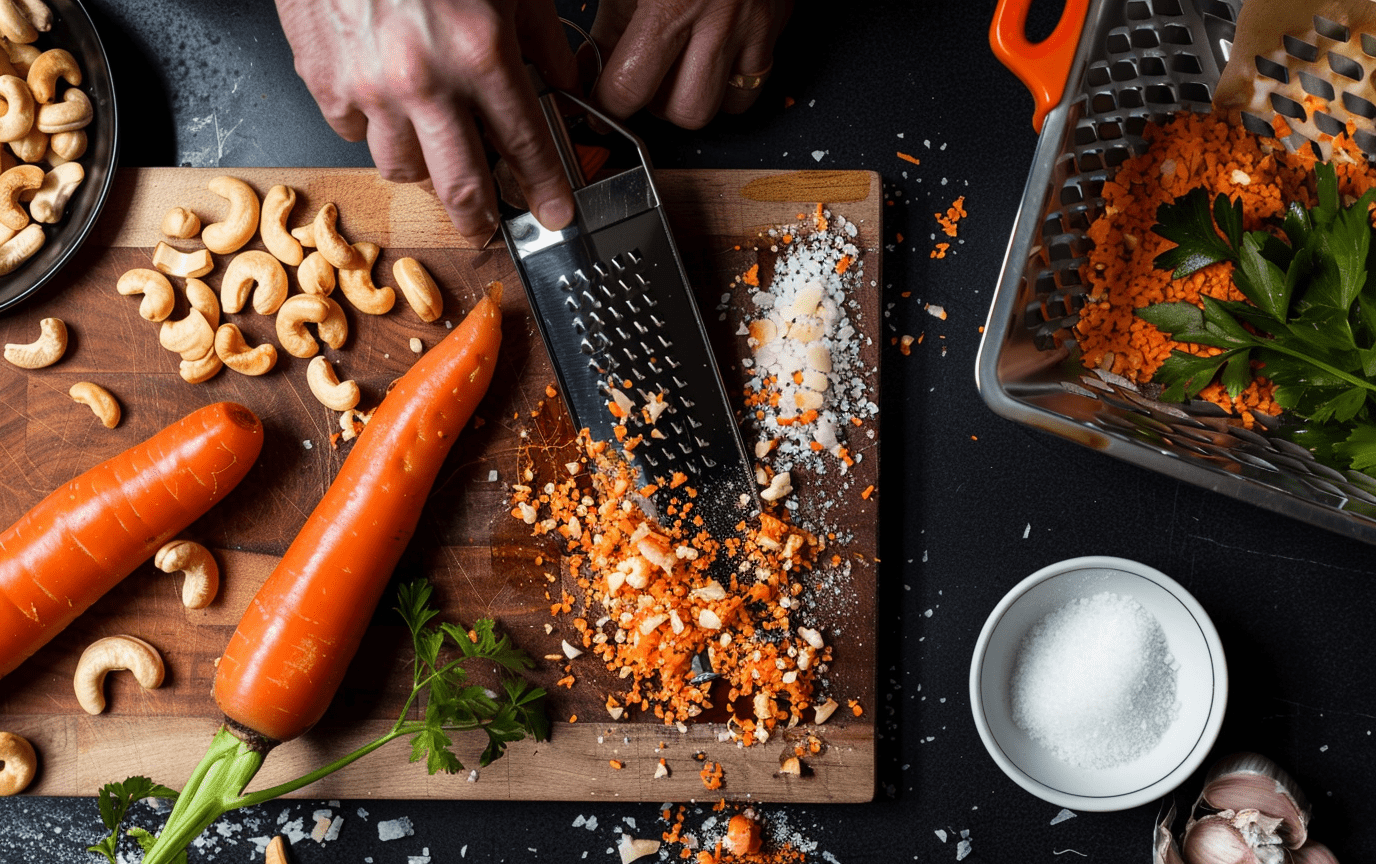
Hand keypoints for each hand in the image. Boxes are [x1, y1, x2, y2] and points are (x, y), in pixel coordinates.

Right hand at [275, 0, 577, 243]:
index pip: (525, 145)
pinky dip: (371, 128)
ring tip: (434, 156)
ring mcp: (368, 86)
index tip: (554, 213)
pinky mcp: (322, 79)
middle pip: (460, 185)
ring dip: (423, 169)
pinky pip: (352, 131)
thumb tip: (563, 82)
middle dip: (481, 218)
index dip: (545, 188)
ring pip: (401, 167)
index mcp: (479, 52)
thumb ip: (540, 38)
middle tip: (488, 226)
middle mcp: (424, 80)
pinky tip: (384, 105)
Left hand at [589, 0, 791, 128]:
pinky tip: (711, 66)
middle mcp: (716, 22)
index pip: (628, 88)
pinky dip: (730, 88)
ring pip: (721, 108)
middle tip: (640, 84)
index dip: (604, 106)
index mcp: (670, 5)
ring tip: (676, 75)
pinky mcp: (775, 27)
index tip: (594, 107)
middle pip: (682, 111)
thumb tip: (593, 68)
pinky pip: (754, 86)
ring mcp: (752, 28)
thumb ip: (612, 20)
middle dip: (655, 107)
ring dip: (693, 101)